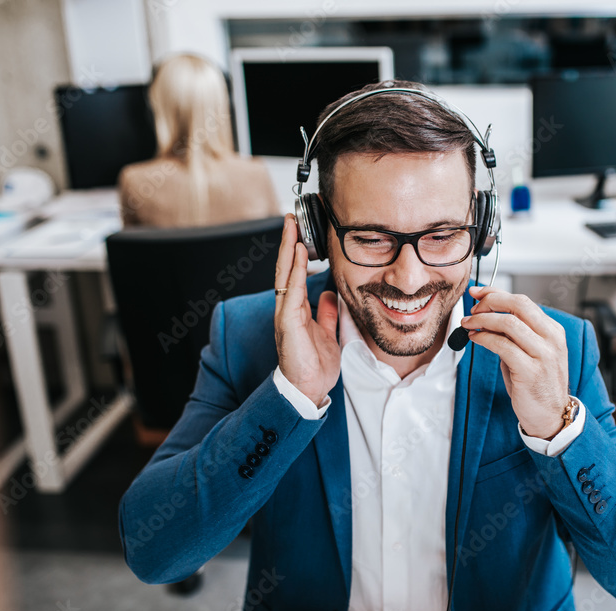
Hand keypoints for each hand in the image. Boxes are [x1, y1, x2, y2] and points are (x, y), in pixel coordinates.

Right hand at [274, 214, 340, 406]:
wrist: (309, 389)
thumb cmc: (314, 364)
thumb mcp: (327, 332)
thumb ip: (326, 313)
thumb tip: (330, 294)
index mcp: (296, 309)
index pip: (295, 273)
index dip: (297, 252)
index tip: (301, 231)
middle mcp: (288, 307)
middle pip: (286, 268)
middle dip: (288, 242)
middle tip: (291, 217)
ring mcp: (285, 314)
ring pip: (285, 275)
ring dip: (288, 249)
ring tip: (292, 227)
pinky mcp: (287, 323)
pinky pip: (291, 291)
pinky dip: (295, 271)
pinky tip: (298, 254)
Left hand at [461, 286, 569, 439]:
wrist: (551, 416)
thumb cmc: (538, 385)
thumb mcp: (531, 353)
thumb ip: (515, 334)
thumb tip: (487, 315)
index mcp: (553, 330)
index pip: (523, 301)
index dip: (496, 293)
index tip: (477, 293)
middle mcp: (551, 339)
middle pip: (518, 305)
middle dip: (489, 302)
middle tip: (473, 309)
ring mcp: (543, 354)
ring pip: (508, 323)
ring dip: (482, 320)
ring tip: (468, 325)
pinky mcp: (530, 370)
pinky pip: (502, 345)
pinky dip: (484, 338)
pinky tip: (475, 339)